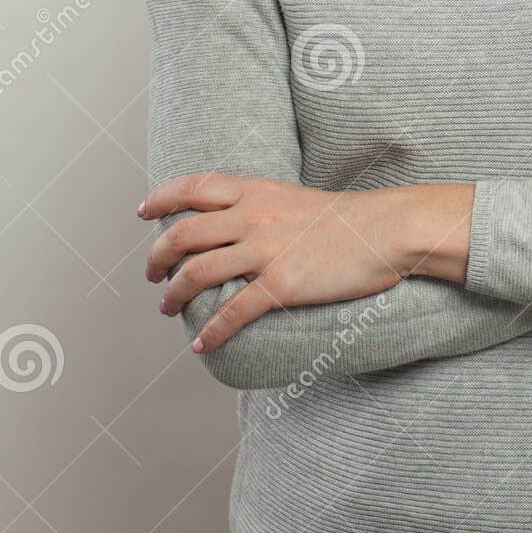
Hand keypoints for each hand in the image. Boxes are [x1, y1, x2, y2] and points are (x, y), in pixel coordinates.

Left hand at [139, 172, 413, 354]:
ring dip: (174, 295)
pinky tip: (203, 345)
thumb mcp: (296, 198)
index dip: (161, 199)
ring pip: (198, 273)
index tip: (144, 213)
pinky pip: (233, 312)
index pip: (192, 187)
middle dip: (158, 257)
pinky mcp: (282, 284)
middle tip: (152, 275)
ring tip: (168, 308)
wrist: (388, 229)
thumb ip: (263, 206)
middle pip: (184, 234)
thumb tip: (239, 224)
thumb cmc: (349, 218)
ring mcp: (265, 251)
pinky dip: (212, 332)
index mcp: (255, 191)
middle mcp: (252, 216)